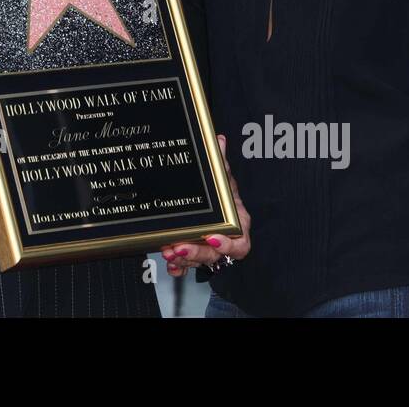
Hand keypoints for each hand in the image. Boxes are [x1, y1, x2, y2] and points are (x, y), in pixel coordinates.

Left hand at [160, 135, 251, 275]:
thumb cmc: (226, 199)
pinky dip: (180, 268)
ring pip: (199, 261)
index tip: (212, 236)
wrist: (220, 213)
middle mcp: (225, 241)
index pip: (239, 243)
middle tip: (179, 247)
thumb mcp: (224, 181)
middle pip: (214, 254)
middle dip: (196, 252)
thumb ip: (221, 163)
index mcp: (238, 226)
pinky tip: (171, 265)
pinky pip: (189, 267)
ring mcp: (210, 251)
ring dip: (184, 258)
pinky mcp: (196, 256)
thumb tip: (219, 140)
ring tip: (168, 251)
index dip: (227, 244)